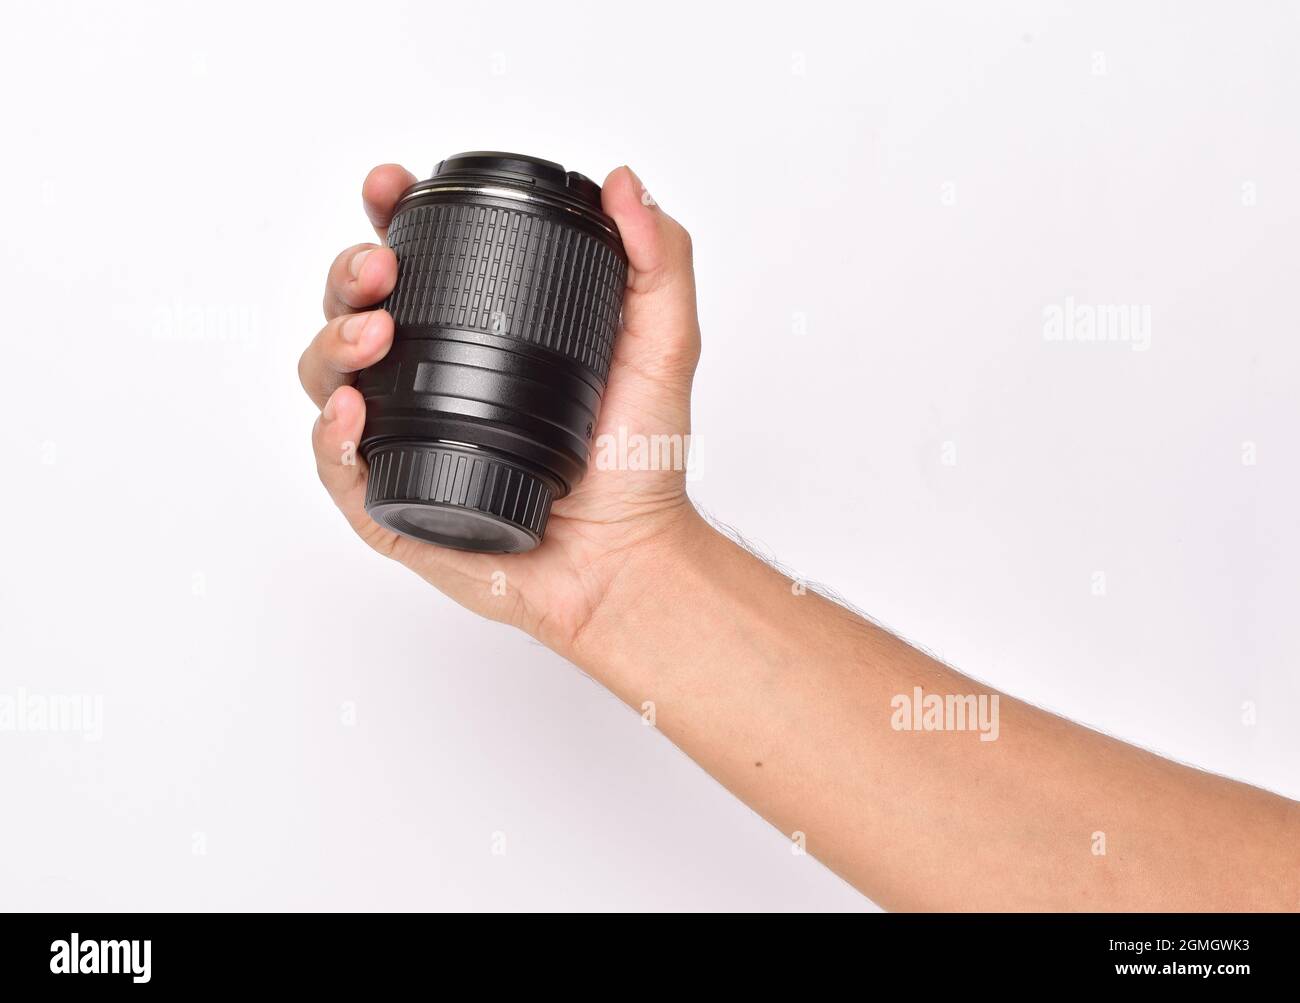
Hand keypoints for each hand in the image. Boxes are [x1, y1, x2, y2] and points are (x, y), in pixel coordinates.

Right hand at [299, 163, 703, 657]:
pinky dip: (330, 437)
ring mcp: (406, 443)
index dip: (389, 219)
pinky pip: (339, 470)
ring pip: (328, 380)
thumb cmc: (641, 466)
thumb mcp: (663, 348)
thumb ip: (659, 261)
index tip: (390, 187)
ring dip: (333, 344)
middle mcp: (432, 384)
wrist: (631, 558)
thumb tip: (627, 183)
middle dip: (349, 276)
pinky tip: (350, 413)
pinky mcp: (394, 507)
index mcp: (479, 340)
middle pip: (354, 312)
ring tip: (373, 334)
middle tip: (379, 271)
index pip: (416, 266)